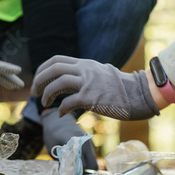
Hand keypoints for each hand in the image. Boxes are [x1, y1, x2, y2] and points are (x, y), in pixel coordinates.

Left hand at [32, 55, 158, 120]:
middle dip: (39, 80)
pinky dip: (61, 109)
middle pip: (53, 69)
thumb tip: (65, 79)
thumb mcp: (99, 73)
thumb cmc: (120, 87)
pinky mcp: (92, 98)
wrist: (140, 94)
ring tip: (45, 104)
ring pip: (58, 83)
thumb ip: (83, 73)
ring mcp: (88, 83)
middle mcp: (85, 70)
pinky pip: (69, 102)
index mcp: (84, 64)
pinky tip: (61, 114)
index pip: (55, 60)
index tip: (37, 80)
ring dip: (47, 94)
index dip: (42, 70)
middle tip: (34, 93)